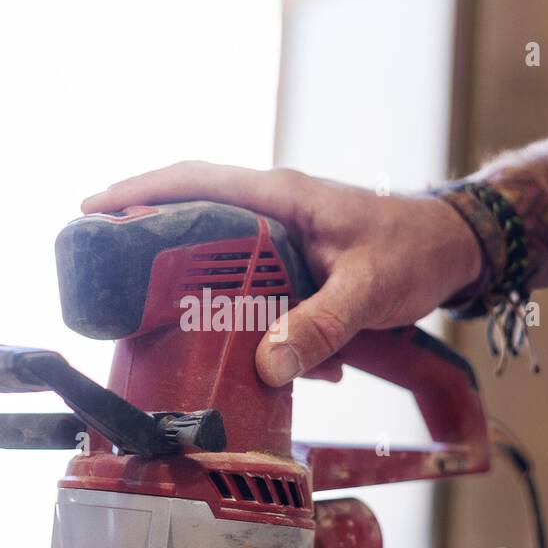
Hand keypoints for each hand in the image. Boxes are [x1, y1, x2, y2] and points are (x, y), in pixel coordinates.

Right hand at [82, 161, 481, 385]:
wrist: (454, 250)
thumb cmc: (415, 251)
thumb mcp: (369, 289)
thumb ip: (323, 324)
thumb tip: (267, 365)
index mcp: (280, 197)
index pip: (195, 182)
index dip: (139, 191)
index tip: (93, 207)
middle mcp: (272, 211)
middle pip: (191, 218)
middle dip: (146, 242)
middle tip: (104, 272)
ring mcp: (280, 238)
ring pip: (217, 258)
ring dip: (191, 288)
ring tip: (155, 319)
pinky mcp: (291, 267)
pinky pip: (250, 288)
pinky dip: (237, 316)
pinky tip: (238, 350)